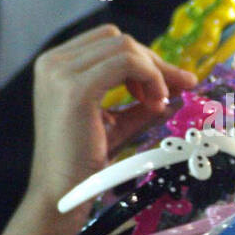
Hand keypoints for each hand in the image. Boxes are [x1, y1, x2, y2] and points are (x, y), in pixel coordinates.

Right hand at [28, 25, 195, 218]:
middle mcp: (53, 62)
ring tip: (158, 103)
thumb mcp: (116, 122)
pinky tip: (154, 103)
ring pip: (125, 48)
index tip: (167, 84)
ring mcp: (61, 73)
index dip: (143, 58)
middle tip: (177, 90)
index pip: (108, 40)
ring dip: (153, 72)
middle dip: (154, 63)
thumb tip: (181, 83)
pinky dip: (150, 78)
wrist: (62, 194)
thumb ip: (142, 100)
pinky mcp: (75, 89)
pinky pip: (127, 63)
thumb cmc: (86, 162)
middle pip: (119, 40)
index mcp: (55, 65)